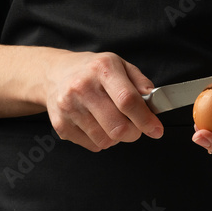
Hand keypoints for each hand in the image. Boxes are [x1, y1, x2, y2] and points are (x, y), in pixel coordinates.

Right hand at [45, 50, 163, 151]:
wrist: (55, 73)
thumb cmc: (91, 71)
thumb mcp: (119, 65)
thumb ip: (140, 82)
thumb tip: (153, 101)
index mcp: (102, 69)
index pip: (127, 100)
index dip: (145, 119)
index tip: (156, 129)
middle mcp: (83, 87)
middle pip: (118, 127)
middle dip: (134, 133)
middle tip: (135, 128)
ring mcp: (69, 107)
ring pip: (106, 140)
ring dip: (117, 138)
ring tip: (113, 123)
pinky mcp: (61, 125)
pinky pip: (92, 145)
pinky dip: (101, 141)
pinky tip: (97, 125)